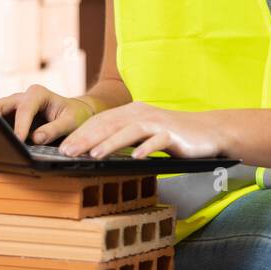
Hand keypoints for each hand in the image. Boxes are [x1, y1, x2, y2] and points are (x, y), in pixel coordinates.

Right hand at [0, 85, 96, 145]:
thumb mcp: (71, 122)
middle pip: (0, 106)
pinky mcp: (11, 118)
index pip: (24, 109)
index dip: (20, 125)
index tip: (18, 140)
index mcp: (37, 94)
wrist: (77, 113)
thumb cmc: (75, 115)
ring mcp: (14, 107)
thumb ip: (55, 129)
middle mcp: (23, 97)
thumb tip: (36, 138)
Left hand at [56, 101, 225, 159]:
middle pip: (110, 124)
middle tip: (68, 152)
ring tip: (94, 156)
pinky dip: (147, 148)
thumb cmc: (172, 135)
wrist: (208, 131)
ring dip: (111, 143)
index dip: (80, 133)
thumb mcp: (144, 133)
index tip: (62, 148)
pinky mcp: (174, 133)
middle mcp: (142, 113)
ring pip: (130, 131)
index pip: (100, 121)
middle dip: (87, 138)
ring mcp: (158, 122)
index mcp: (131, 112)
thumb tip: (93, 152)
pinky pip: (158, 141)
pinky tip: (137, 157)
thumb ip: (122, 138)